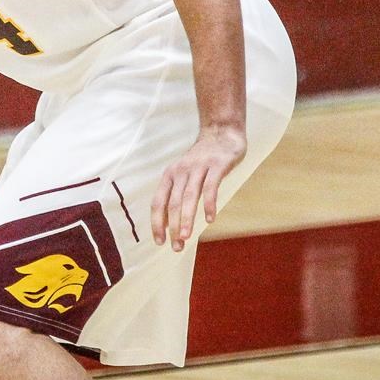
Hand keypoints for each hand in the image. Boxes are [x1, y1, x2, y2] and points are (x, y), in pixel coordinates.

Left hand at [151, 126, 246, 250]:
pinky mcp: (217, 165)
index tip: (160, 241)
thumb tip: (170, 223)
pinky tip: (209, 219)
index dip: (157, 223)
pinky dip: (209, 204)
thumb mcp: (184, 174)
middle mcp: (181, 171)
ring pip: (189, 196)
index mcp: (170, 175)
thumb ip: (178, 194)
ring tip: (185, 237)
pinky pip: (210, 187)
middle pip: (173, 202)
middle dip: (172, 226)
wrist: (222, 132)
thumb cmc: (202, 160)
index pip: (158, 202)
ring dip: (186, 218)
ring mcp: (199, 167)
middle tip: (176, 246)